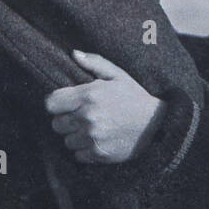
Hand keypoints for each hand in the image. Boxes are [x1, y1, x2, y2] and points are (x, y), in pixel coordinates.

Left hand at [45, 50, 165, 163]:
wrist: (157, 125)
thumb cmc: (135, 97)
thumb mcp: (118, 75)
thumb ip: (95, 63)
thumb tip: (74, 54)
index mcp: (88, 95)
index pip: (51, 104)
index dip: (56, 103)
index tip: (65, 104)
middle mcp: (87, 117)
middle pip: (56, 124)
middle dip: (66, 120)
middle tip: (81, 116)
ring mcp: (92, 138)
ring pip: (66, 141)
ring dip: (75, 136)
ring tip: (91, 129)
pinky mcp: (98, 154)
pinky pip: (77, 155)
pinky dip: (84, 150)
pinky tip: (98, 141)